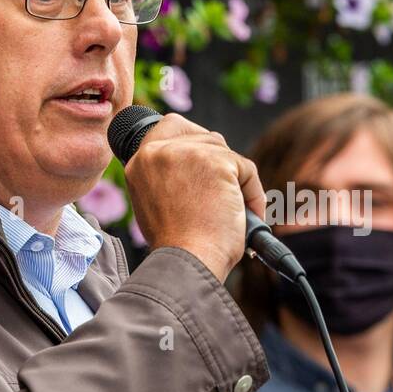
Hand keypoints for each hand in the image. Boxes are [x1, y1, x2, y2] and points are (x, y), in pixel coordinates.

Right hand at [121, 113, 265, 281]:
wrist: (187, 263)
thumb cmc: (177, 247)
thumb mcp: (157, 203)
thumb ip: (169, 178)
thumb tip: (197, 169)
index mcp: (139, 162)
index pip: (168, 128)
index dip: (193, 139)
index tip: (206, 158)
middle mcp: (157, 151)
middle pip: (202, 135)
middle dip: (219, 159)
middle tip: (225, 191)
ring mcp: (187, 153)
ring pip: (225, 153)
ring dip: (235, 181)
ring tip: (230, 214)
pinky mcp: (216, 162)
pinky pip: (245, 169)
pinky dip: (253, 194)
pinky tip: (246, 217)